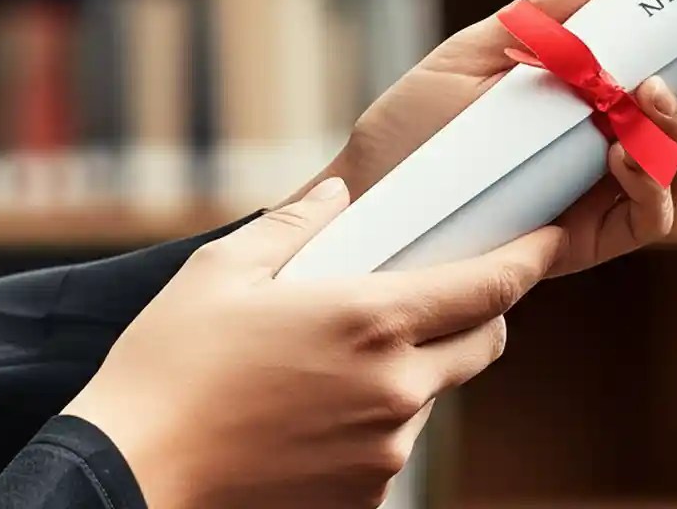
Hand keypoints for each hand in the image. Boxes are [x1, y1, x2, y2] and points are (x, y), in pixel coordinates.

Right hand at [64, 178, 567, 508]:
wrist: (129, 478)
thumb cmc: (168, 370)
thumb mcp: (222, 273)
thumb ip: (294, 225)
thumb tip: (337, 198)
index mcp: (371, 321)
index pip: (490, 287)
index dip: (530, 259)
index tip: (548, 239)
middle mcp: (395, 388)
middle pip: (483, 343)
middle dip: (477, 314)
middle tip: (436, 294)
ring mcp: (384, 448)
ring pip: (434, 394)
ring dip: (413, 369)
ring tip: (338, 361)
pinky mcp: (364, 495)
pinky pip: (394, 443)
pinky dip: (376, 419)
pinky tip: (316, 410)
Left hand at [289, 0, 676, 275]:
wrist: (369, 199)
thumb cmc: (417, 128)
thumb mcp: (481, 52)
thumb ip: (552, 14)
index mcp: (603, 96)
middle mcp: (619, 145)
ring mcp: (608, 194)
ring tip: (647, 93)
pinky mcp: (589, 239)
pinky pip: (649, 216)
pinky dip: (652, 183)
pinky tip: (622, 151)